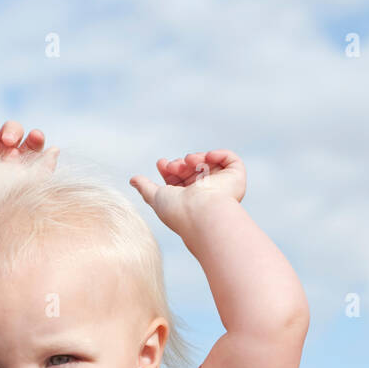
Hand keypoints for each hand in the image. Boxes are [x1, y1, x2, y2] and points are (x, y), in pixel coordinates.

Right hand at [0, 116, 58, 186]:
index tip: (36, 137)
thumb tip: (56, 150)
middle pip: (11, 127)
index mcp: (18, 159)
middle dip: (12, 129)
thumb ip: (43, 168)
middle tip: (9, 140)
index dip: (35, 136)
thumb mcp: (26, 184)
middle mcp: (0, 150)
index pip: (30, 141)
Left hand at [129, 149, 246, 236]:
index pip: (180, 178)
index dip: (170, 168)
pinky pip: (230, 159)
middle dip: (180, 163)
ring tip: (189, 162)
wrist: (202, 214)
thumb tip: (132, 179)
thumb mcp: (157, 197)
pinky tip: (207, 157)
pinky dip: (218, 154)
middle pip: (193, 169)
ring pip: (208, 162)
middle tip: (174, 166)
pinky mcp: (236, 178)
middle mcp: (207, 193)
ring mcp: (223, 185)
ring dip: (196, 158)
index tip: (161, 163)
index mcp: (190, 199)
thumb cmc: (179, 211)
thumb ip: (146, 188)